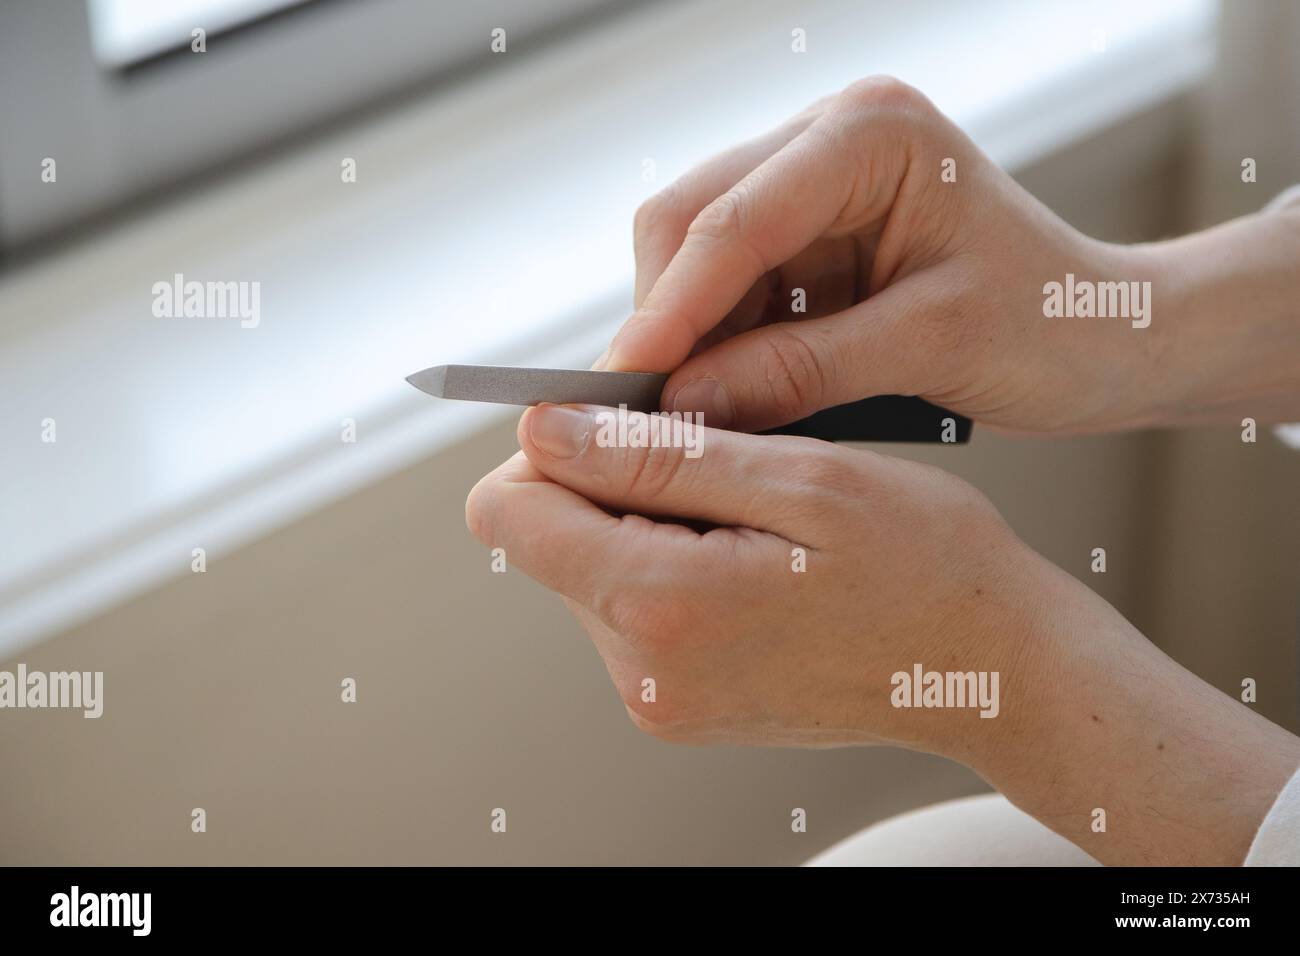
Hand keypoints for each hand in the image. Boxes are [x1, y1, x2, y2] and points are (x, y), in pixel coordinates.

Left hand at [466, 406, 1299, 863]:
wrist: (991, 673)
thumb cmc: (926, 567)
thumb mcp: (801, 480)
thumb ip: (656, 457)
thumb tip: (543, 431)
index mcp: (661, 607)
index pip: (510, 510)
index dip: (554, 447)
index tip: (629, 422)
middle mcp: (642, 672)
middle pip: (548, 538)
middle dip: (614, 485)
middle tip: (728, 472)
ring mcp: (658, 699)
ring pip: (591, 568)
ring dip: (651, 525)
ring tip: (756, 522)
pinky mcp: (678, 705)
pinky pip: (632, 610)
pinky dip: (674, 565)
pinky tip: (755, 561)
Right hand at [602, 76, 1168, 434]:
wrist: (1107, 333)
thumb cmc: (1051, 325)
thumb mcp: (932, 347)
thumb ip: (802, 371)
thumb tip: (685, 407)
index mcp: (872, 132)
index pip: (735, 216)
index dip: (670, 307)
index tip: (623, 385)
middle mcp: (829, 139)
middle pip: (693, 220)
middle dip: (665, 319)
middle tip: (641, 413)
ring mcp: (813, 183)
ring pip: (698, 258)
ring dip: (685, 340)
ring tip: (683, 420)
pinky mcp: (808, 235)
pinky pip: (731, 289)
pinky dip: (717, 347)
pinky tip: (722, 399)